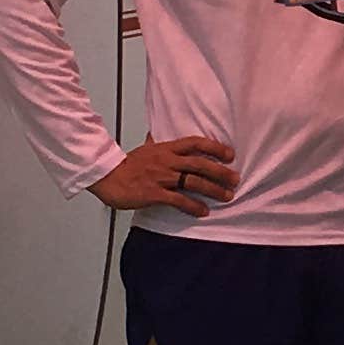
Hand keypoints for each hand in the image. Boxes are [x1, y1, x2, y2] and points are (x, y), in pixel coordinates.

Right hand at [92, 134, 237, 217]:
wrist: (107, 178)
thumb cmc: (126, 166)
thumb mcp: (144, 149)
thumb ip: (154, 142)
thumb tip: (156, 133)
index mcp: (166, 149)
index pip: (195, 143)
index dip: (214, 147)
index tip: (230, 154)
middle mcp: (167, 161)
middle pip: (200, 164)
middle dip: (221, 172)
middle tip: (235, 179)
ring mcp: (161, 177)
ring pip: (193, 182)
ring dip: (213, 190)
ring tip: (227, 196)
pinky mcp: (155, 194)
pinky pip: (179, 200)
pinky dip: (193, 206)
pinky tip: (203, 211)